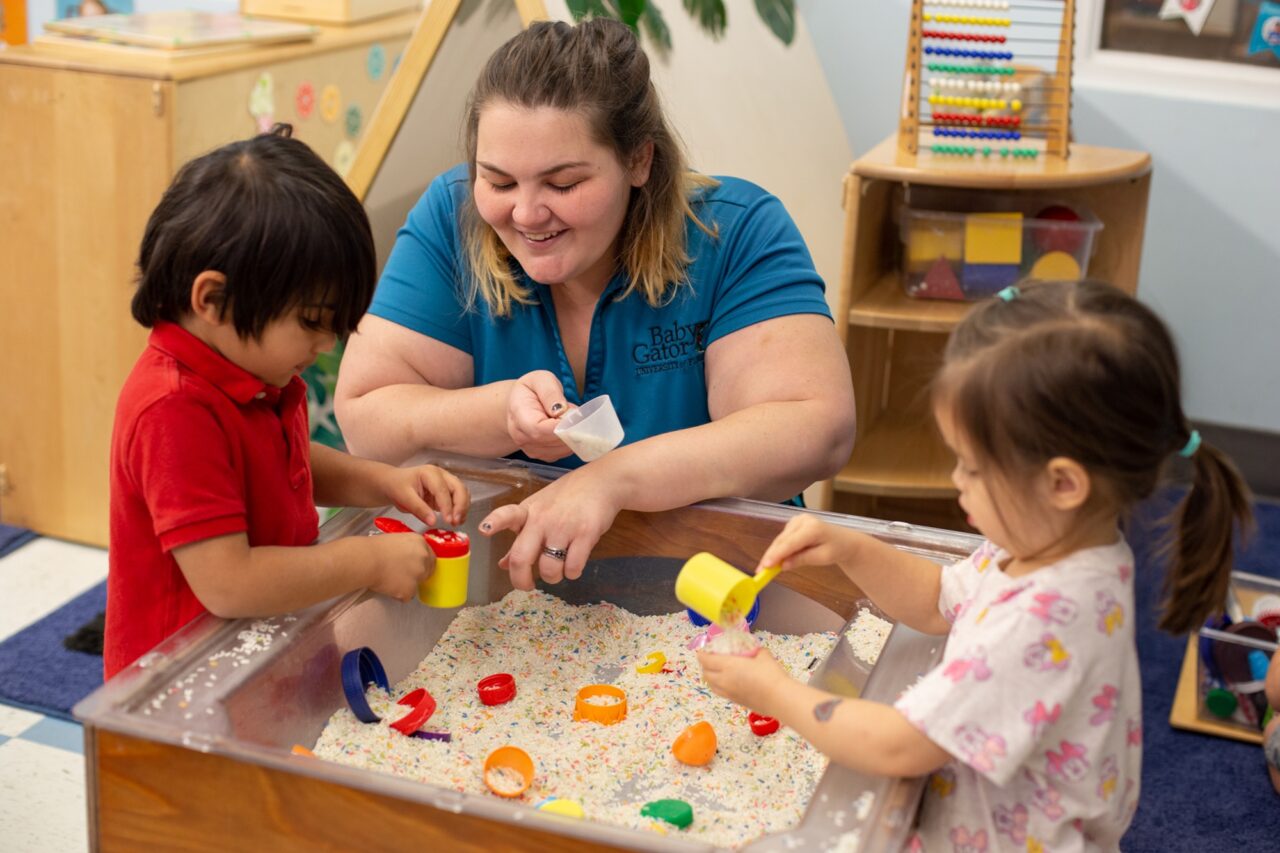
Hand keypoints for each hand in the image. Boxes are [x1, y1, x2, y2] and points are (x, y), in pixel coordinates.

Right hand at [365, 532, 434, 601]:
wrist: (366, 560)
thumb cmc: (374, 550)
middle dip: (416, 576)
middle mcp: (423, 557)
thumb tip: (409, 559)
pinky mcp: (411, 589)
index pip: (430, 557)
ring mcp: (419, 573)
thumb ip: (408, 549)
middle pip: (427, 571)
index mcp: (420, 542)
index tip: (414, 568)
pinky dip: (398, 595)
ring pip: (417, 585)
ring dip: (406, 585)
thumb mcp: (397, 541)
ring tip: (389, 580)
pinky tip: (388, 586)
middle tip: (400, 577)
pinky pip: (407, 596)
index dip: (422, 565)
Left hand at [378, 464, 469, 527]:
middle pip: (459, 488)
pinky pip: (459, 499)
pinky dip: (460, 510)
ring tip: (457, 523)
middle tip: (455, 522)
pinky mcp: (447, 491)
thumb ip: (419, 509)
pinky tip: (456, 520)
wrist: (393, 483)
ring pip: (462, 493)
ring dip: (462, 508)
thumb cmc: (397, 487)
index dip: (446, 506)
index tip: (447, 520)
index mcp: (429, 473)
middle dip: (460, 506)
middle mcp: (441, 475)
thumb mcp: (404, 497)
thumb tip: (433, 522)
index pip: (442, 489)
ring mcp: (446, 482)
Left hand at [477, 467, 623, 589]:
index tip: (483, 531)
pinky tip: (574, 564)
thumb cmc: (567, 497)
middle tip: (526, 586)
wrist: (602, 483)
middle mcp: (542, 519)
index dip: (494, 523)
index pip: (506, 515)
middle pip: (521, 557)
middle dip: (521, 580)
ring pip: (549, 569)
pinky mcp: (586, 534)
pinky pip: (573, 568)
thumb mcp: (539, 510)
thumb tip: (502, 564)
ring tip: (558, 570)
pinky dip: (572, 573)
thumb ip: (521, 538)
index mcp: (528, 511)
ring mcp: (564, 527)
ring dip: (552, 577)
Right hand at [507, 370, 573, 461]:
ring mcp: (530, 449)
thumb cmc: (532, 389)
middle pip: (552, 441)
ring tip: (569, 419)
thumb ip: (550, 392)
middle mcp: (521, 436)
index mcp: (518, 415)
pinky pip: (563, 453)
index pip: (539, 429)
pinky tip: (567, 428)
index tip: (575, 415)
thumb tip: (561, 410)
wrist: (520, 403)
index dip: (561, 426)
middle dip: (571, 429)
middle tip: (578, 414)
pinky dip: (571, 442)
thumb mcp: (541, 379)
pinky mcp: (542, 455)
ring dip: (573, 435)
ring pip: (560, 450)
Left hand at [696, 647, 790, 714]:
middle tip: (710, 660)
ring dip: (710, 677)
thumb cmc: (770, 674)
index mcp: (728, 666)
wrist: (779, 698)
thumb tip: (755, 650)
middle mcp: (724, 680)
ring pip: (711, 685)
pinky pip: (720, 692)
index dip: (701, 654)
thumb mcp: (763, 655)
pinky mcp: (735, 702)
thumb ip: (756, 651)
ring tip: (716, 672)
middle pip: (705, 674)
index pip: (706, 660)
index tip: (703, 650)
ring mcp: (728, 693)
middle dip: (704, 666)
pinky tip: (728, 683)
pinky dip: (718, 686)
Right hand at [756, 514, 859, 574]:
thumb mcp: (823, 558)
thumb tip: (784, 565)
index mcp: (812, 528)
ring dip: (773, 554)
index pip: (790, 543)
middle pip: (781, 541)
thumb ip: (802, 560)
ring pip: (780, 540)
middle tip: (760, 572)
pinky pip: (782, 538)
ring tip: (766, 569)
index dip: (776, 555)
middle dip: (771, 556)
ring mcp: (797, 520)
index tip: (765, 566)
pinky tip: (777, 559)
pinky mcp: (793, 523)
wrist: (844, 541)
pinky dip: (778, 549)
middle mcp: (803, 520)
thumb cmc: (836, 548)